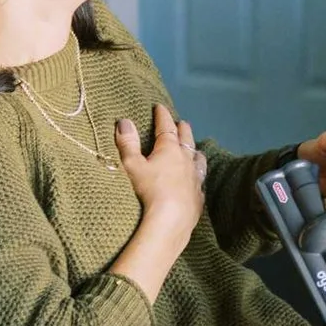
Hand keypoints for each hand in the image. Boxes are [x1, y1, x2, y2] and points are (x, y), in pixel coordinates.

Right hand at [117, 104, 203, 238]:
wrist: (171, 219)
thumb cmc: (149, 189)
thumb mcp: (132, 166)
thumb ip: (128, 143)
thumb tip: (124, 121)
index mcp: (169, 149)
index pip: (165, 127)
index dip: (162, 116)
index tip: (160, 107)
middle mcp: (186, 159)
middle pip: (186, 139)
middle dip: (182, 129)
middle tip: (181, 122)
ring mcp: (195, 177)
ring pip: (198, 158)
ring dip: (194, 150)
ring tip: (194, 148)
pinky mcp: (199, 195)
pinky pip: (200, 180)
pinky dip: (198, 174)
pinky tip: (198, 179)